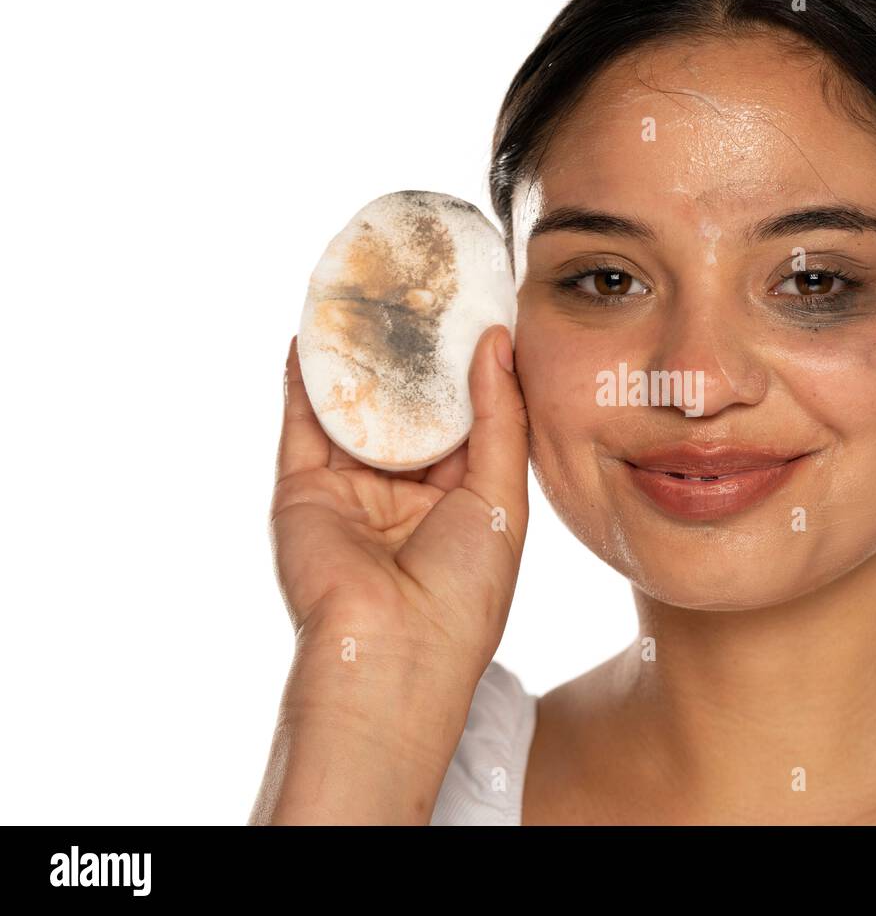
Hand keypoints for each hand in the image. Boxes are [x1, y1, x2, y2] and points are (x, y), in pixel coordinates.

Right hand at [269, 324, 528, 672]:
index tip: (479, 315)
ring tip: (366, 299)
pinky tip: (309, 335)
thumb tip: (496, 344)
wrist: (392, 652)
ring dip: (358, 361)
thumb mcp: (500, 497)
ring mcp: (351, 494)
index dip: (472, 372)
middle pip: (408, 411)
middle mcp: (404, 495)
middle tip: (423, 295)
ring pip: (355, 412)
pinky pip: (302, 426)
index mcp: (460, 501)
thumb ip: (500, 418)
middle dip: (414, 359)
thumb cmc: (465, 591)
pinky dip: (303, 381)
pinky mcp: (303, 493)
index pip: (467, 421)